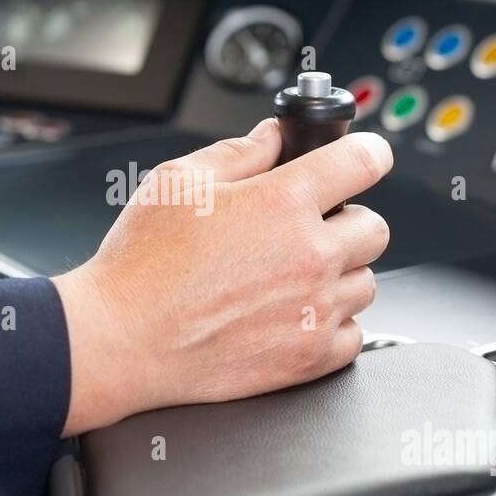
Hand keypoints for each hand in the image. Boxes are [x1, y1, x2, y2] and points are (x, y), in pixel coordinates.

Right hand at [52, 120, 392, 435]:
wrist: (121, 340)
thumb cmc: (141, 265)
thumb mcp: (178, 182)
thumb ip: (238, 151)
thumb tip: (272, 137)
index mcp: (284, 201)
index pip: (365, 161)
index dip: (368, 153)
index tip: (365, 159)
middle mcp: (311, 254)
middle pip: (375, 228)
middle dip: (345, 222)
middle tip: (306, 230)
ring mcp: (316, 310)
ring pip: (366, 283)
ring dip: (339, 276)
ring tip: (289, 278)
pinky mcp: (310, 358)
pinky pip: (354, 334)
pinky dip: (332, 325)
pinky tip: (292, 315)